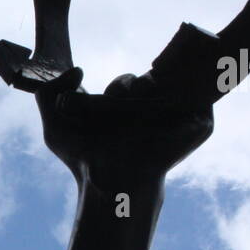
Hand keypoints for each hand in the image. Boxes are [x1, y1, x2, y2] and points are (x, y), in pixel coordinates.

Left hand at [36, 70, 213, 187]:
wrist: (112, 179)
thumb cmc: (85, 159)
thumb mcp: (55, 126)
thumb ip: (49, 93)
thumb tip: (78, 70)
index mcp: (130, 115)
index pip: (130, 82)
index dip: (119, 87)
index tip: (110, 102)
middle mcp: (154, 114)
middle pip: (149, 79)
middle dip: (128, 89)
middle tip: (117, 109)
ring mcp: (179, 117)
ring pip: (168, 82)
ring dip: (146, 94)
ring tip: (133, 116)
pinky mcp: (200, 122)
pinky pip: (197, 89)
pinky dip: (176, 94)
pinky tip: (155, 114)